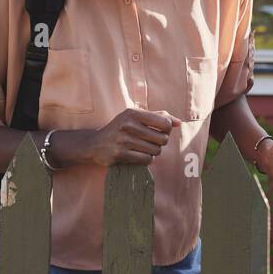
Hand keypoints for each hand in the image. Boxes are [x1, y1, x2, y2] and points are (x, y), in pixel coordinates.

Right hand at [59, 108, 178, 166]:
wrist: (94, 144)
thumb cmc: (120, 128)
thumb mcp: (135, 117)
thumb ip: (158, 116)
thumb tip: (178, 122)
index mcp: (133, 113)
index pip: (165, 123)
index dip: (167, 130)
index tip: (160, 132)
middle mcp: (129, 125)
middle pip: (162, 139)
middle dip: (160, 143)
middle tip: (151, 142)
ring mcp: (124, 140)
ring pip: (156, 151)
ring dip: (153, 152)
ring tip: (143, 148)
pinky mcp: (120, 154)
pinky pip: (146, 160)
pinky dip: (146, 160)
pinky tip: (138, 155)